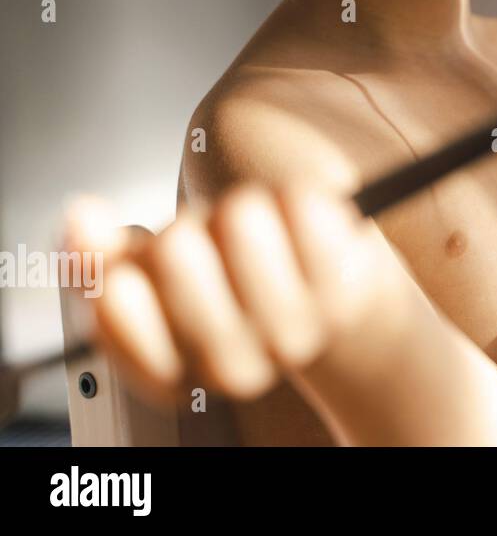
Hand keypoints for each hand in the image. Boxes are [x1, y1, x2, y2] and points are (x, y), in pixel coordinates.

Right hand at [62, 184, 425, 421]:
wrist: (337, 299)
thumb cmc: (239, 284)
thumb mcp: (162, 279)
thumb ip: (104, 258)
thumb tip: (79, 215)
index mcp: (181, 368)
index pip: (115, 309)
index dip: (118, 271)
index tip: (133, 265)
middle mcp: (237, 365)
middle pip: (174, 248)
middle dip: (187, 229)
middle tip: (213, 246)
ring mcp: (296, 326)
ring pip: (241, 216)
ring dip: (246, 211)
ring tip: (259, 237)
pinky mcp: (344, 281)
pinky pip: (299, 203)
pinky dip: (296, 199)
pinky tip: (299, 227)